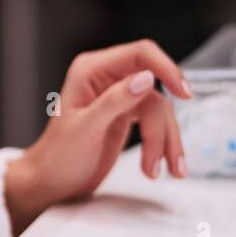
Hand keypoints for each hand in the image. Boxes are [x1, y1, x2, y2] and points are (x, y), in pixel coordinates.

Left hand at [5, 39, 192, 233]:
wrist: (52, 182)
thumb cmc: (58, 156)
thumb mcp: (86, 128)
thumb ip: (114, 101)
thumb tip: (145, 78)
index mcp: (91, 70)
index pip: (140, 54)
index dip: (166, 68)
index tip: (183, 92)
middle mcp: (107, 78)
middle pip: (155, 87)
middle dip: (163, 124)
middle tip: (169, 155)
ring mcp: (119, 96)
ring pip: (159, 109)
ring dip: (163, 142)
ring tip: (156, 171)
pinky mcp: (127, 115)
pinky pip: (156, 123)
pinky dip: (161, 145)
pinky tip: (158, 167)